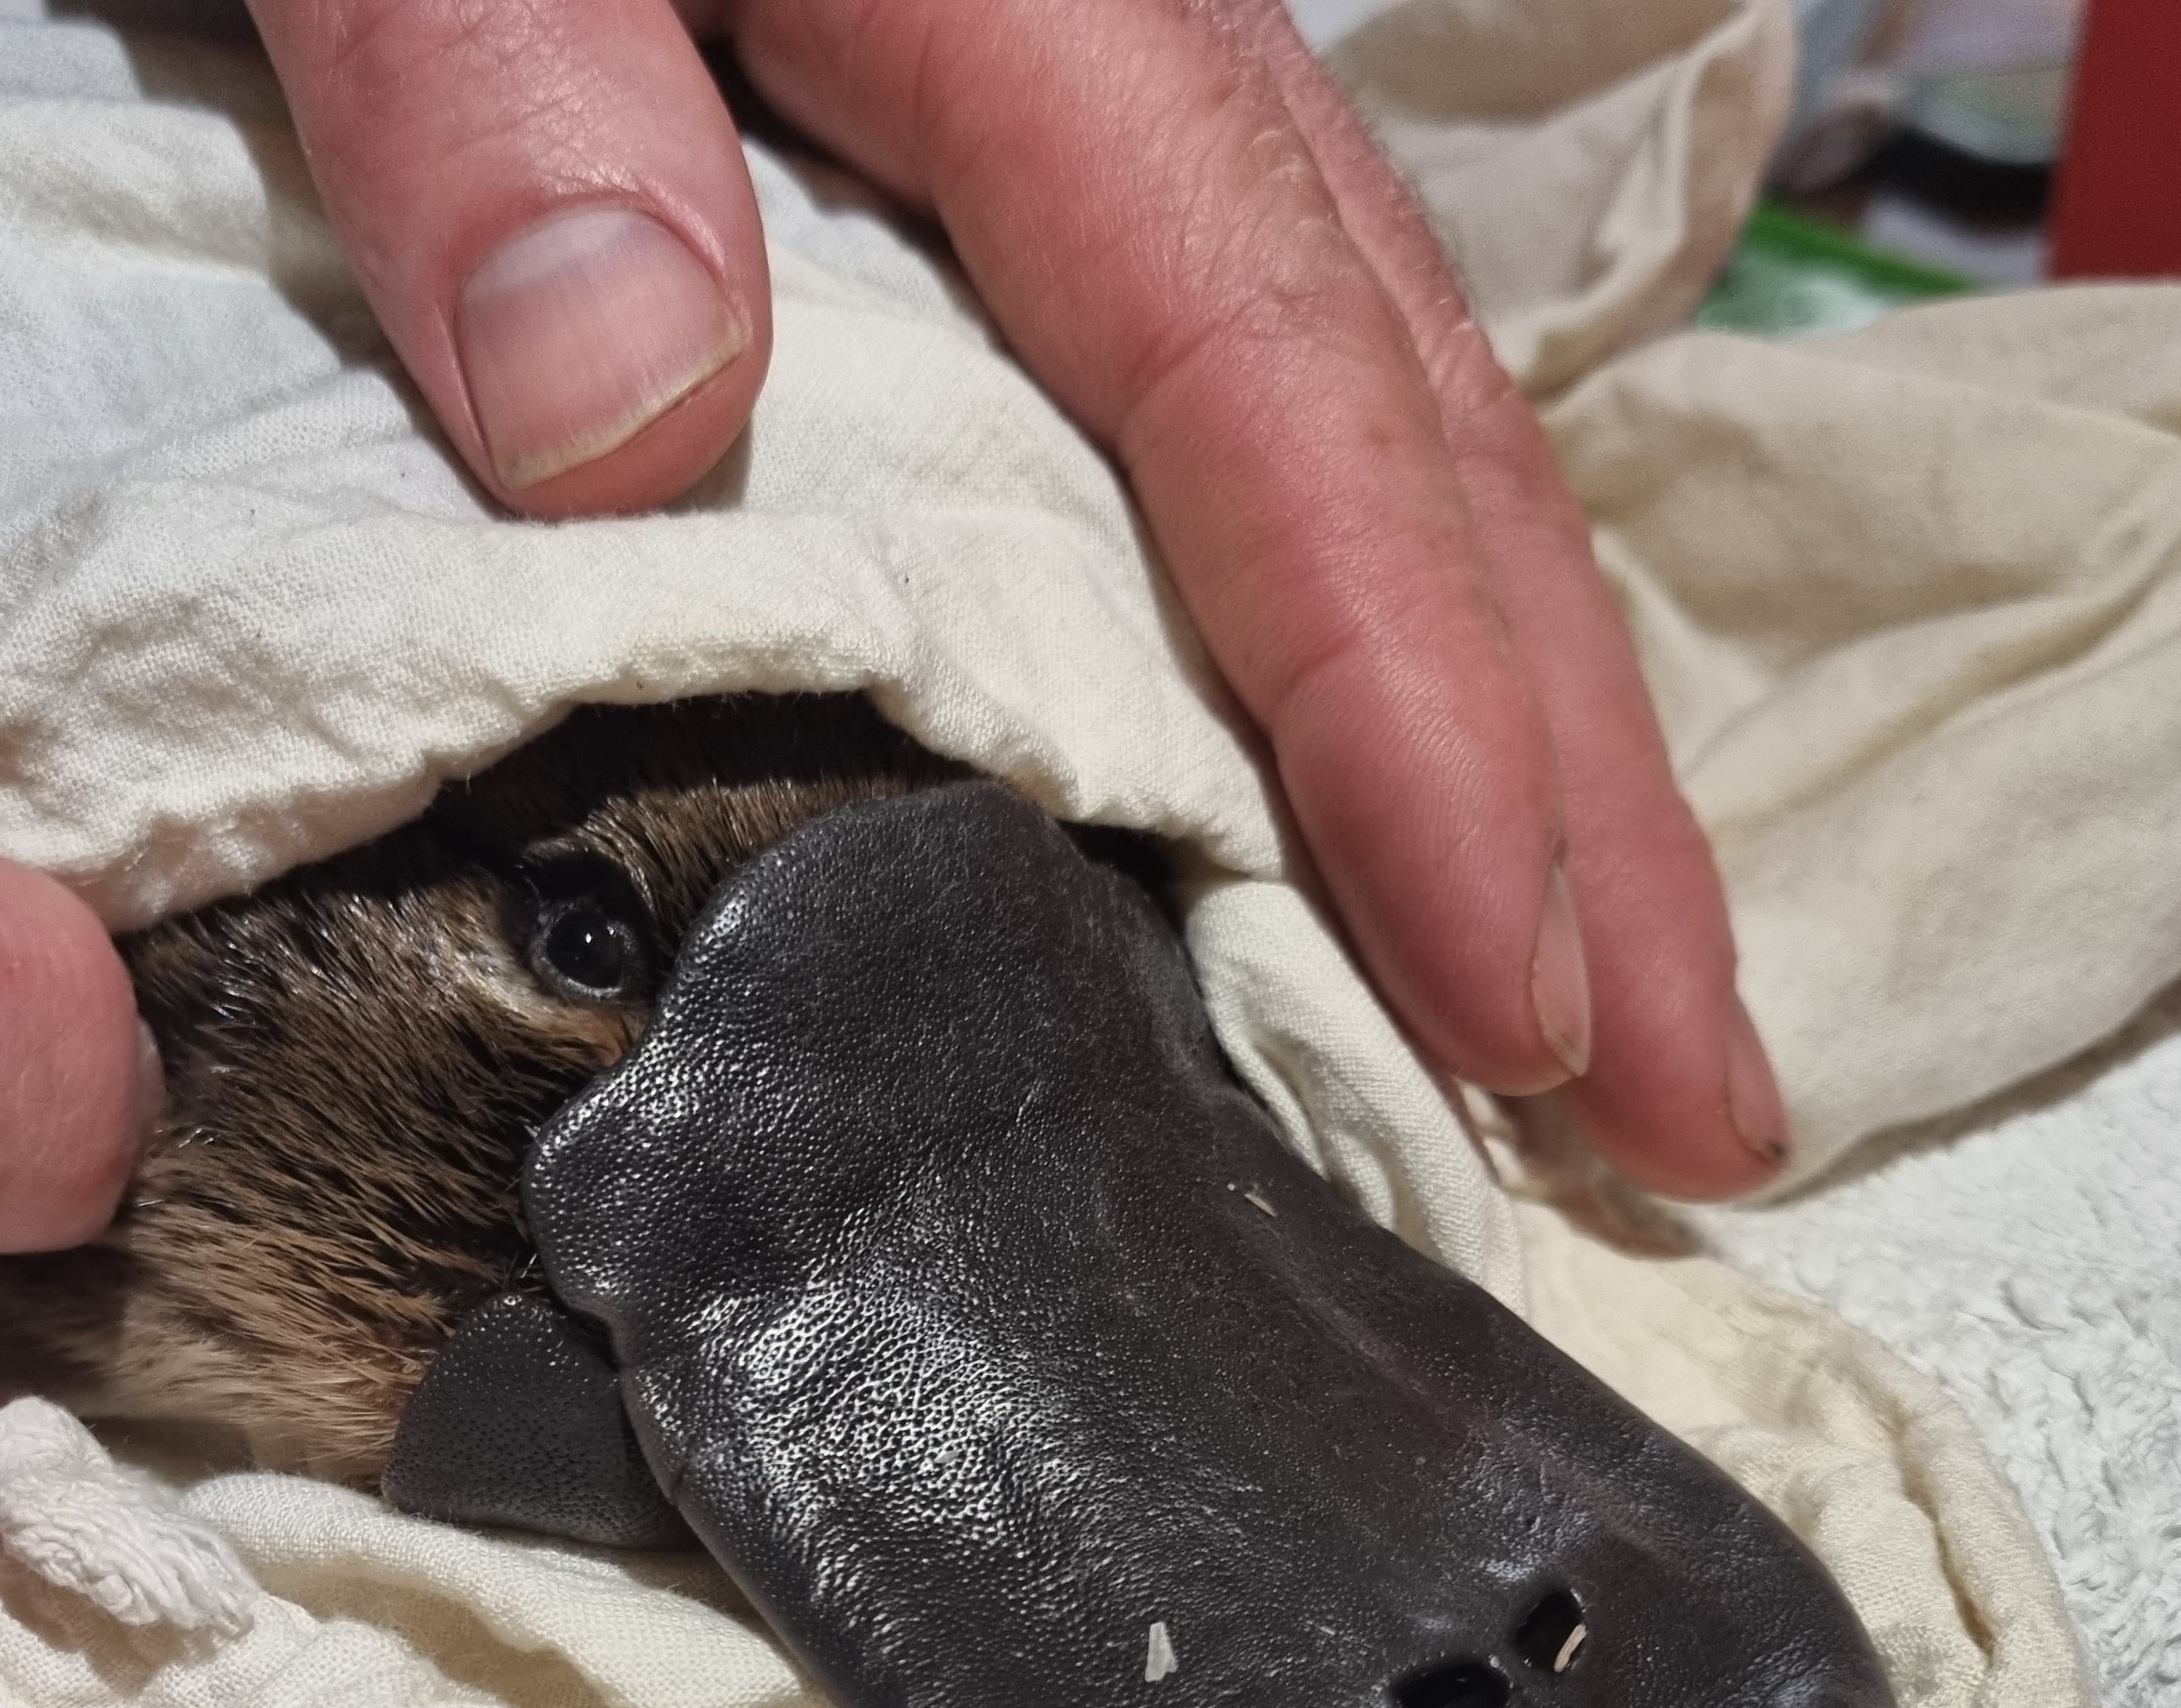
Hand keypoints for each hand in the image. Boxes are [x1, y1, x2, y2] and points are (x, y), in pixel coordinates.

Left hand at [251, 0, 1788, 1196]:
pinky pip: (1287, 455)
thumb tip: (625, 408)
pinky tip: (1418, 824)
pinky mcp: (1062, 210)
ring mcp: (1126, 150)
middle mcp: (1145, 85)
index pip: (1268, 394)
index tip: (1497, 996)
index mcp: (1036, 16)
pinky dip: (1389, 666)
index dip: (1402, 712)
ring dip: (1533, 767)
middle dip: (1583, 815)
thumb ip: (493, 105)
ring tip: (1618, 1043)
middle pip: (1425, 460)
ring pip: (1402, 468)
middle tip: (1688, 1123)